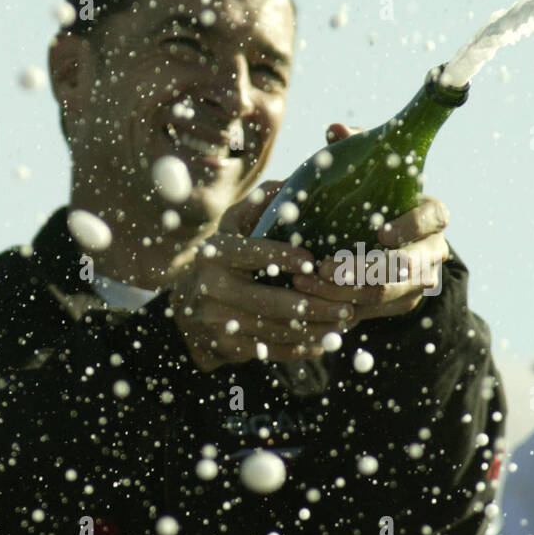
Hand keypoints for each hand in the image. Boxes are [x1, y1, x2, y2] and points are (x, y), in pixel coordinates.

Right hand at [167, 181, 355, 372]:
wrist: (187, 312)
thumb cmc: (224, 262)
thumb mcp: (232, 229)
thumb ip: (257, 206)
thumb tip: (289, 184)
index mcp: (216, 253)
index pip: (251, 253)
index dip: (281, 257)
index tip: (313, 261)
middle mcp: (212, 288)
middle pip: (269, 301)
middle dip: (313, 305)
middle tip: (346, 305)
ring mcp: (217, 322)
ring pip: (274, 329)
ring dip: (313, 328)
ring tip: (342, 322)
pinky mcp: (226, 348)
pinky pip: (269, 350)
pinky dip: (300, 348)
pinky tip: (323, 341)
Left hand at [290, 124, 450, 324]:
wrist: (373, 242)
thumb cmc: (369, 197)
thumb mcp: (363, 171)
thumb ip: (355, 149)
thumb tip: (336, 130)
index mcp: (430, 215)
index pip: (435, 217)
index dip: (412, 226)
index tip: (382, 232)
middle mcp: (431, 250)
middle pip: (408, 268)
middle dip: (364, 270)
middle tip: (326, 266)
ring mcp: (418, 281)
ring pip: (385, 294)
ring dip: (343, 291)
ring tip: (307, 281)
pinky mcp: (400, 304)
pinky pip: (372, 312)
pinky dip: (341, 307)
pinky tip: (312, 298)